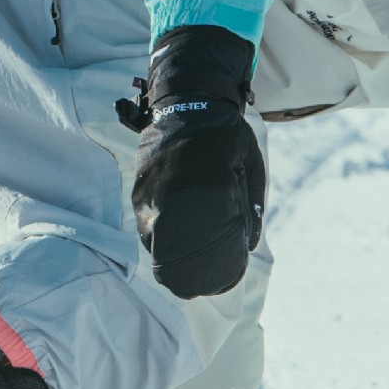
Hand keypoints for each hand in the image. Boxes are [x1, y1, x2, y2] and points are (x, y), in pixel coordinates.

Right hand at [120, 25, 264, 298]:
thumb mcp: (250, 170)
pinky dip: (158, 241)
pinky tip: (171, 250)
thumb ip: (248, 209)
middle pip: (177, 253)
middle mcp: (175, 195)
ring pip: (157, 243)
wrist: (189, 102)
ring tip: (186, 275)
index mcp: (209, 190)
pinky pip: (146, 226)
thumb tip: (247, 246)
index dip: (218, 269)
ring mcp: (151, 194)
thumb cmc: (227, 138)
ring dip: (171, 261)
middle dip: (191, 274)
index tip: (225, 282)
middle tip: (204, 286)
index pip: (210, 244)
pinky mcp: (138, 191)